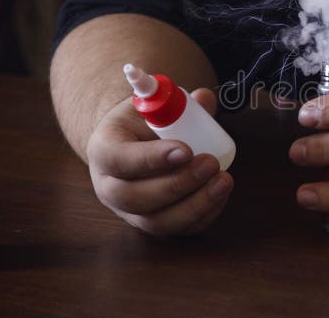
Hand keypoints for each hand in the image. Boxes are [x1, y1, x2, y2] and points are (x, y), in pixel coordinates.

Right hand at [86, 88, 233, 235]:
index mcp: (104, 149)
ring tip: (223, 180)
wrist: (138, 144)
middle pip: (134, 197)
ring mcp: (129, 211)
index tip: (185, 150)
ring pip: (156, 222)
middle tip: (210, 163)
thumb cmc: (147, 123)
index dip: (152, 158)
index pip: (119, 159)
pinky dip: (203, 216)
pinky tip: (220, 194)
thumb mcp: (158, 106)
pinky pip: (177, 231)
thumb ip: (181, 103)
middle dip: (177, 184)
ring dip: (195, 205)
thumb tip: (205, 98)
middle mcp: (109, 186)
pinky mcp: (153, 224)